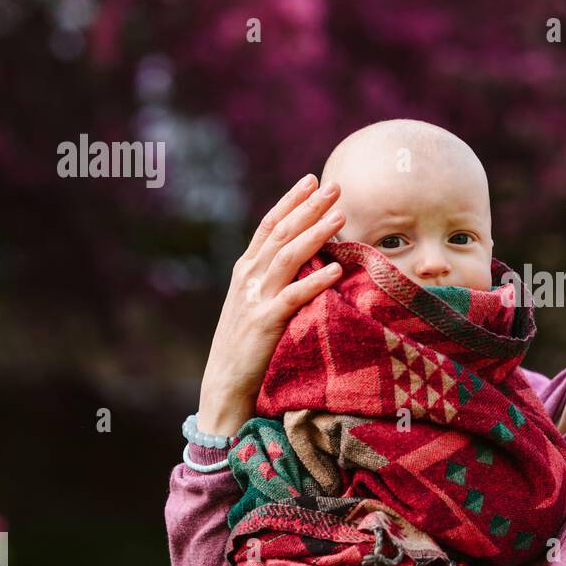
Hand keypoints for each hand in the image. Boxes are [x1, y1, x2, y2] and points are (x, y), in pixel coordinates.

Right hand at [196, 174, 345, 436]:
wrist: (224, 386)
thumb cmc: (246, 346)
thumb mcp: (255, 303)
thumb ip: (272, 277)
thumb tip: (305, 254)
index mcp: (246, 270)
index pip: (270, 225)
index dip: (291, 201)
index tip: (312, 179)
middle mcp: (248, 278)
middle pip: (282, 233)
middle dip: (309, 207)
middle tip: (335, 185)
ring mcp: (255, 300)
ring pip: (289, 257)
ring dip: (316, 234)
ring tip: (341, 216)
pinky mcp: (266, 324)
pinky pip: (294, 297)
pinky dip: (316, 281)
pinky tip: (336, 269)